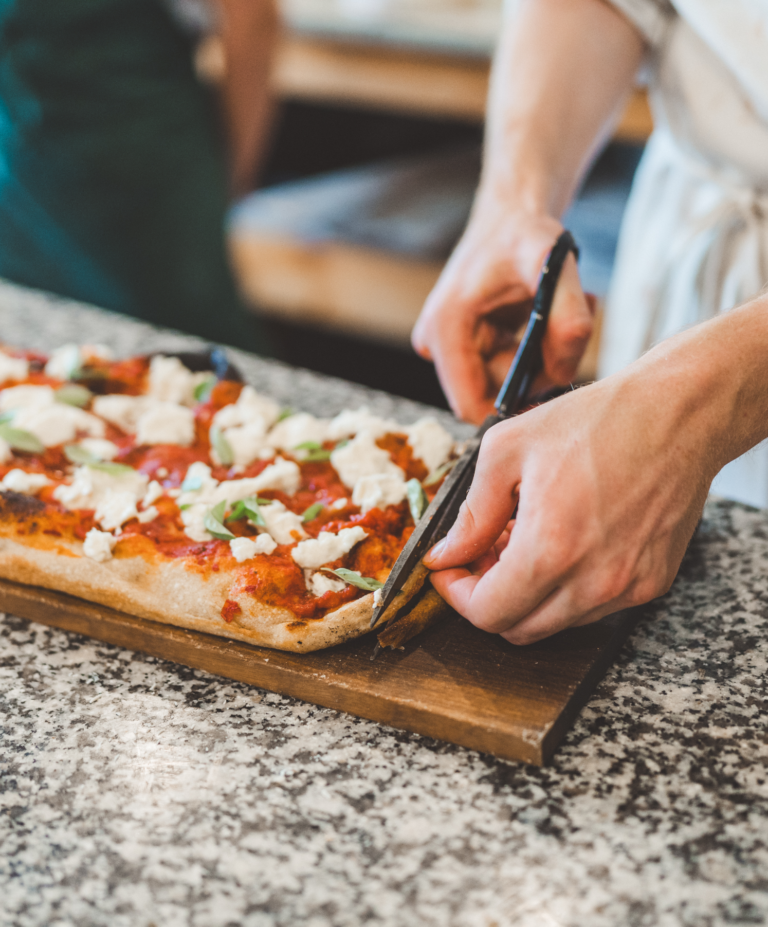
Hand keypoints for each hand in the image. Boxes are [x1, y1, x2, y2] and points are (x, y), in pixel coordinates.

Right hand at [412, 204, 595, 423]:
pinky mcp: (462, 344)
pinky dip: (532, 351)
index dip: (512, 410)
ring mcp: (447, 345)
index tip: (555, 391)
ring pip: (502, 383)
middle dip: (534, 375)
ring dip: (539, 359)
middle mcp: (436, 342)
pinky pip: (503, 368)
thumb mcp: (554, 265)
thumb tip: (563, 375)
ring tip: (565, 311)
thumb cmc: (526, 234)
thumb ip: (570, 320)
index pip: (470, 405)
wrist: (512, 214)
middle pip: (490, 394)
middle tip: (569, 335)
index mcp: (445, 329)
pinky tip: (548, 316)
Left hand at [423, 348, 720, 643]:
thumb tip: (447, 554)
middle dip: (488, 596)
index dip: (457, 595)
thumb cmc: (598, 421)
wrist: (678, 413)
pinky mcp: (652, 583)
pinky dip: (567, 587)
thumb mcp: (507, 450)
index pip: (487, 613)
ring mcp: (628, 587)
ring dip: (527, 593)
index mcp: (551, 550)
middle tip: (481, 553)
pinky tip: (563, 542)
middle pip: (518, 628)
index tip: (449, 570)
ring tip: (523, 539)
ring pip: (555, 622)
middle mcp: (594, 581)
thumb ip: (472, 513)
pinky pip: (593, 606)